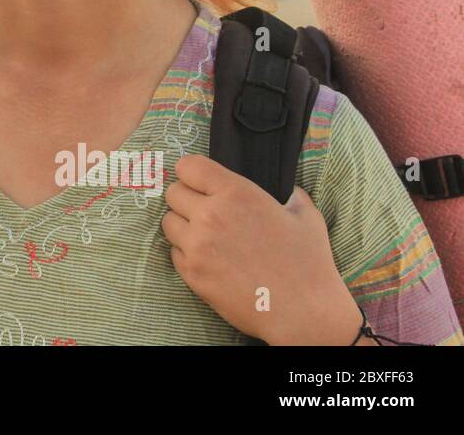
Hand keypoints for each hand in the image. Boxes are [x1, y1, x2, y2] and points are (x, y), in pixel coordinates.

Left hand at [162, 154, 359, 344]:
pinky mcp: (191, 272)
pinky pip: (174, 251)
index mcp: (236, 193)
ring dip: (183, 225)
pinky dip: (186, 252)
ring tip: (206, 235)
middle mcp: (210, 215)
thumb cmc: (308, 263)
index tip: (200, 182)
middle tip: (204, 210)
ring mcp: (197, 245)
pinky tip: (208, 258)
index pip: (188, 166)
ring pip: (168, 222)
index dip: (192, 173)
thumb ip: (288, 195)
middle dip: (186, 199)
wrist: (303, 312)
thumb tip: (284, 190)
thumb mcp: (305, 215)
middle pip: (173, 193)